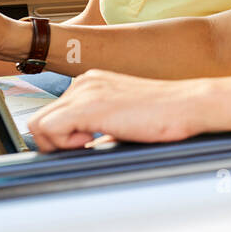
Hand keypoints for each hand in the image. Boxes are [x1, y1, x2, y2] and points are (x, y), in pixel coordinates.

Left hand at [26, 69, 205, 150]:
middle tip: (85, 149)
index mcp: (93, 83)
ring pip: (39, 125)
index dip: (62, 137)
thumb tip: (86, 150)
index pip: (54, 113)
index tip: (83, 147)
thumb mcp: (125, 119)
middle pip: (41, 119)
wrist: (191, 104)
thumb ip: (101, 129)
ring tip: (91, 145)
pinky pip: (48, 128)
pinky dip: (64, 144)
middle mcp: (85, 82)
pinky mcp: (89, 105)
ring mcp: (86, 91)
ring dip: (59, 144)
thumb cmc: (168, 115)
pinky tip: (93, 142)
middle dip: (56, 143)